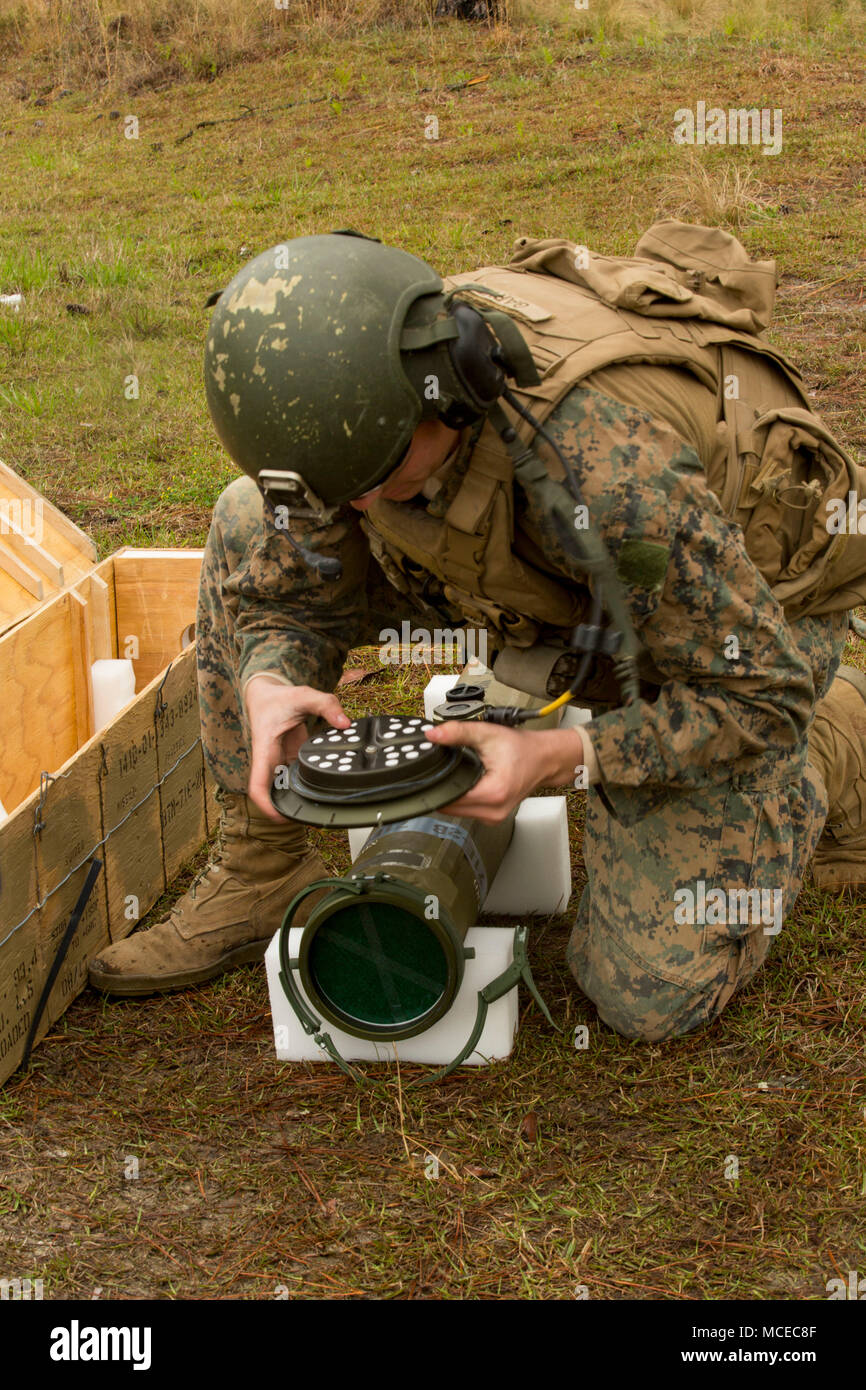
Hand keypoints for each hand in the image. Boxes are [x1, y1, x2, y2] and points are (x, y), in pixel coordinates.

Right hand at [245, 680, 350, 820]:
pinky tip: (324, 791)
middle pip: (271, 794)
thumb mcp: (303, 695)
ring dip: (297, 801)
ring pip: (283, 789)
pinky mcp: (289, 760)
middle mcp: (270, 760)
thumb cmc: (278, 698)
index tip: (281, 817)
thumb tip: (345, 722)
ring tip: (322, 811)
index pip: (257, 785)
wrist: (266, 694)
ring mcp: (279, 762)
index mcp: (265, 749)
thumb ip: (326, 705)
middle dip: (286, 810)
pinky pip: (294, 779)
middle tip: (311, 819)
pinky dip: (306, 787)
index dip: (266, 805)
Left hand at [423, 719, 584, 824]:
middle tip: (443, 768)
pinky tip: (466, 783)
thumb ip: (458, 733)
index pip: (448, 798)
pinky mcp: (492, 817)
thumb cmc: (522, 749)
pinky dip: (462, 798)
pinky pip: (466, 811)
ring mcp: (493, 817)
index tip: (430, 771)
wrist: (544, 759)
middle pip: (449, 807)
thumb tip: (433, 735)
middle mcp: (493, 811)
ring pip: (456, 811)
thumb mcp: (488, 734)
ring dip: (451, 794)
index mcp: (493, 794)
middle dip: (442, 787)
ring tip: (457, 774)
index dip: (435, 783)